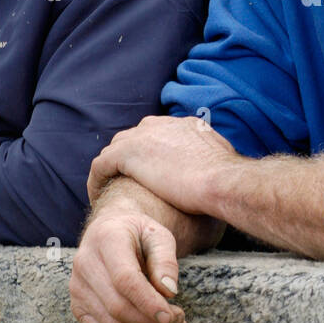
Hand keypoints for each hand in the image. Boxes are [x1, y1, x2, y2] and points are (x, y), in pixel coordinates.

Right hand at [70, 188, 186, 322]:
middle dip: (152, 322)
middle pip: (118, 307)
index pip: (124, 279)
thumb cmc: (140, 233)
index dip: (148, 302)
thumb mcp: (159, 235)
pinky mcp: (78, 308)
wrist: (111, 231)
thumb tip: (169, 291)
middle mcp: (85, 265)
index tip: (172, 315)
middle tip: (179, 320)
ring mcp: (78, 289)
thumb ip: (166, 259)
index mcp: (106, 240)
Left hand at [87, 115, 237, 214]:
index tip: (151, 176)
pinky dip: (96, 181)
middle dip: (129, 161)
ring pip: (114, 151)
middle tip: (128, 185)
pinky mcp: (127, 153)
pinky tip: (97, 197)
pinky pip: (100, 166)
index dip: (151, 156)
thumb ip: (213, 157)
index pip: (158, 136)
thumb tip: (217, 167)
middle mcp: (160, 125)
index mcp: (184, 125)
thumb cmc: (227, 179)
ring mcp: (142, 136)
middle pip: (134, 139)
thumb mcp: (224, 159)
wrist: (220, 181)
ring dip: (111, 170)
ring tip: (110, 192)